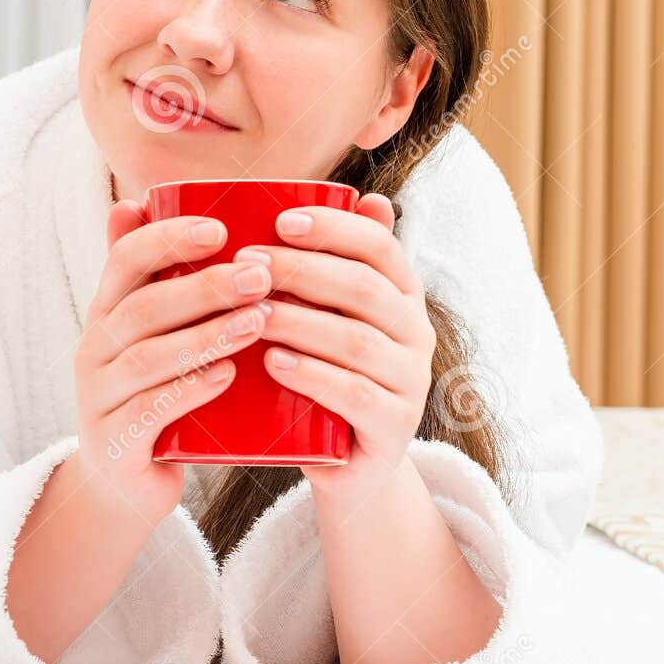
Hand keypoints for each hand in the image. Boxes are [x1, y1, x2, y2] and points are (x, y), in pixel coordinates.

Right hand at [72, 198, 275, 519]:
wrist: (123, 485)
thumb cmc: (152, 395)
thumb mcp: (152, 336)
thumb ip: (159, 279)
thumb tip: (152, 203)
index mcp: (105, 313)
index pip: (124, 259)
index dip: (168, 238)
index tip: (221, 229)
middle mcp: (93, 349)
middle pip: (143, 306)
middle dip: (204, 287)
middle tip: (260, 277)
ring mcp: (98, 396)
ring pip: (148, 358)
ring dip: (206, 336)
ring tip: (257, 322)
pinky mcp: (114, 442)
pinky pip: (149, 410)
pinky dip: (189, 391)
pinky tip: (227, 377)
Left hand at [239, 193, 434, 497]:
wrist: (345, 465)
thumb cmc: (324, 374)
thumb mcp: (326, 318)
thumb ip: (328, 265)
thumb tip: (364, 198)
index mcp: (403, 296)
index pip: (379, 247)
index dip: (334, 228)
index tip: (280, 221)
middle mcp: (416, 334)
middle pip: (363, 289)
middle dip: (302, 270)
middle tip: (247, 265)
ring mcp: (410, 382)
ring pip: (356, 341)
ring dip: (299, 322)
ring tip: (251, 314)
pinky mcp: (393, 428)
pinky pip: (356, 395)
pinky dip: (313, 376)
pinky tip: (274, 363)